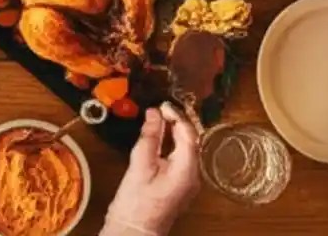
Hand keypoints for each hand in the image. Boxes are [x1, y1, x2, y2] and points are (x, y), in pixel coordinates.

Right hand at [103, 103, 199, 235]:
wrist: (134, 230)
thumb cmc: (136, 202)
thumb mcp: (140, 163)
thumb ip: (149, 136)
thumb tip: (154, 113)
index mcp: (187, 169)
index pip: (189, 134)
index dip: (176, 116)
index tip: (162, 105)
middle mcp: (194, 176)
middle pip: (191, 141)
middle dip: (177, 122)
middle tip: (160, 109)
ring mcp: (189, 182)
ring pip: (187, 149)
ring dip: (175, 132)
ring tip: (159, 118)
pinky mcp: (181, 185)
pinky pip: (182, 158)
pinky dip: (173, 144)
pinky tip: (161, 138)